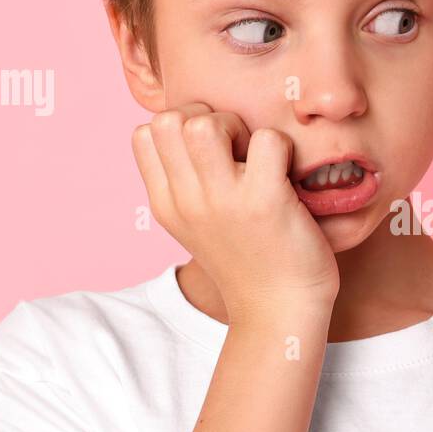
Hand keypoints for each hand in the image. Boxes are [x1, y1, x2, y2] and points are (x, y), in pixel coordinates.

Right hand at [132, 102, 338, 318]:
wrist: (279, 313)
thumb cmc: (250, 260)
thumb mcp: (198, 224)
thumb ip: (186, 182)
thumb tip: (191, 128)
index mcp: (166, 204)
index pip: (145, 132)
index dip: (182, 125)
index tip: (212, 152)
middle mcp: (186, 201)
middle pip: (170, 119)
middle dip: (208, 118)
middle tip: (238, 151)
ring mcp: (222, 201)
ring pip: (204, 123)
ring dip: (238, 127)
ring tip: (257, 159)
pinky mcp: (264, 202)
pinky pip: (267, 140)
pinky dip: (282, 147)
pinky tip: (287, 175)